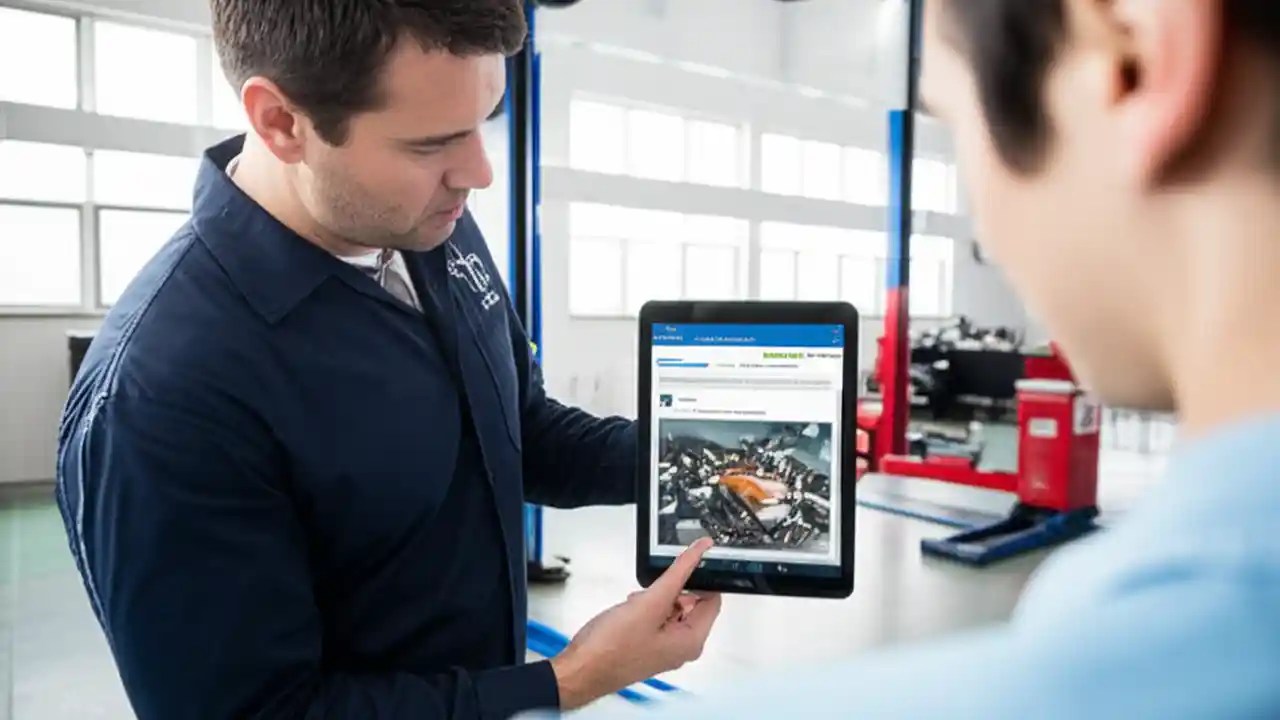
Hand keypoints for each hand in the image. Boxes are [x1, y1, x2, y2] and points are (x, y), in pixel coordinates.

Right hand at [551, 539, 722, 709]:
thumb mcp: (650, 602)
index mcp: (691, 641)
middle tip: (651, 593)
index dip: (701, 579)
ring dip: (655, 600)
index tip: (688, 565)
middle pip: (691, 604)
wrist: (581, 669)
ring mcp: (664, 649)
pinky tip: (628, 612)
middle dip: (672, 591)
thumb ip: (678, 574)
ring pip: (671, 610)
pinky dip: (644, 610)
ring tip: (636, 605)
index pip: (713, 600)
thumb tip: (699, 552)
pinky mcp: (647, 647)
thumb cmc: (611, 648)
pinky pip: (655, 619)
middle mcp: (681, 648)